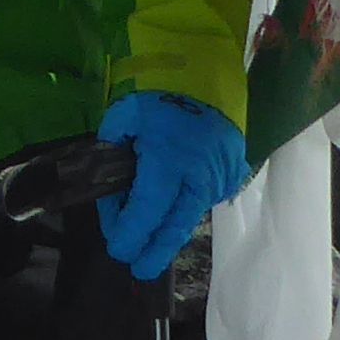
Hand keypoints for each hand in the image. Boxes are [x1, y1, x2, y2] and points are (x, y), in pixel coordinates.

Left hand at [95, 90, 247, 283]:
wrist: (211, 71)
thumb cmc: (163, 91)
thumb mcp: (125, 114)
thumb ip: (112, 149)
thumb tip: (108, 186)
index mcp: (169, 160)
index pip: (148, 210)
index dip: (132, 233)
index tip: (118, 249)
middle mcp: (198, 176)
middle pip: (175, 226)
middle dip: (155, 251)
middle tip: (139, 269)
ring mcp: (220, 177)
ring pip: (191, 216)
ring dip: (169, 233)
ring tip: (150, 247)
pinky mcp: (232, 174)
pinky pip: (205, 201)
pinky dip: (186, 211)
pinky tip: (169, 217)